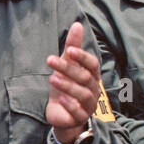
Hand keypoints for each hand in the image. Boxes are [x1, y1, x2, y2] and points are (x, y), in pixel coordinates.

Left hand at [46, 22, 102, 143]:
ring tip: (52, 78)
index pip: (92, 64)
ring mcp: (89, 105)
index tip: (69, 50)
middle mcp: (93, 90)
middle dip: (68, 68)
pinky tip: (61, 98)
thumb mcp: (67, 66)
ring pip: (83, 94)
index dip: (83, 57)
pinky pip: (79, 112)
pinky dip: (70, 105)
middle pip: (85, 77)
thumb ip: (72, 47)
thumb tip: (77, 24)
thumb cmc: (66, 87)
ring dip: (68, 85)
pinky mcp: (80, 118)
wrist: (62, 114)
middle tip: (50, 60)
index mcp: (92, 76)